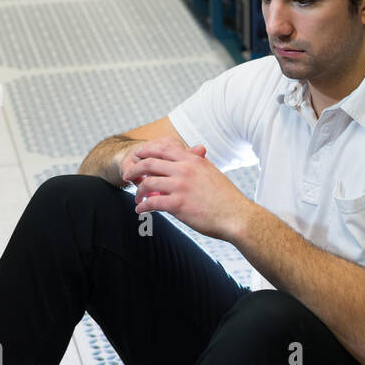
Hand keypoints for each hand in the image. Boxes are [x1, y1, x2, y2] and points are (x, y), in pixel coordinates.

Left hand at [121, 139, 251, 240]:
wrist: (236, 216)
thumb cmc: (226, 197)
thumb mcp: (211, 172)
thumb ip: (198, 162)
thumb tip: (193, 153)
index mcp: (192, 160)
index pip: (162, 149)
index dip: (146, 151)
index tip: (138, 156)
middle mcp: (184, 170)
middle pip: (149, 163)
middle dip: (134, 169)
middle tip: (128, 176)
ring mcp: (180, 186)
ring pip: (148, 183)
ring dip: (138, 191)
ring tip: (137, 198)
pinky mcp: (178, 205)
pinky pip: (153, 203)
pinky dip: (143, 206)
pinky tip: (141, 210)